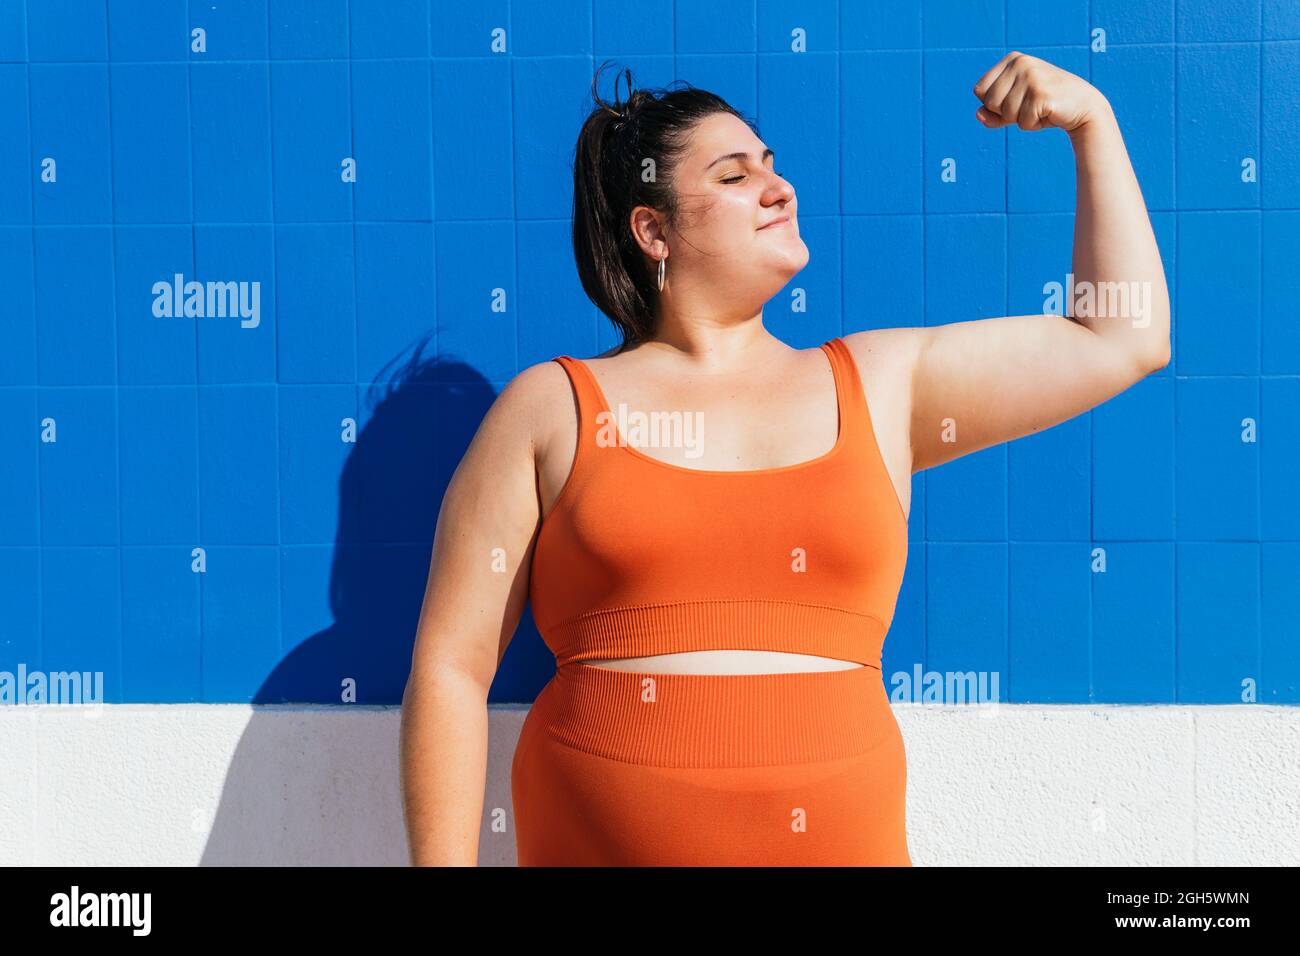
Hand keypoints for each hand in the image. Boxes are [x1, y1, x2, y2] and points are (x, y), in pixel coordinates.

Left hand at [972, 51, 1106, 132]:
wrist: (1084, 106)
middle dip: (1006, 114)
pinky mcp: (1040, 93)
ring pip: (1005, 114)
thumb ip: (993, 113)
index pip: (979, 90)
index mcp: (1012, 60)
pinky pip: (1022, 122)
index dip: (993, 104)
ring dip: (1021, 120)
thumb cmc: (1045, 106)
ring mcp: (1031, 76)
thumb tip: (978, 115)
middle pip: (990, 103)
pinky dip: (1033, 125)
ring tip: (1040, 108)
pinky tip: (1048, 113)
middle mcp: (1020, 63)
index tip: (1016, 99)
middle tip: (1029, 106)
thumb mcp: (1015, 108)